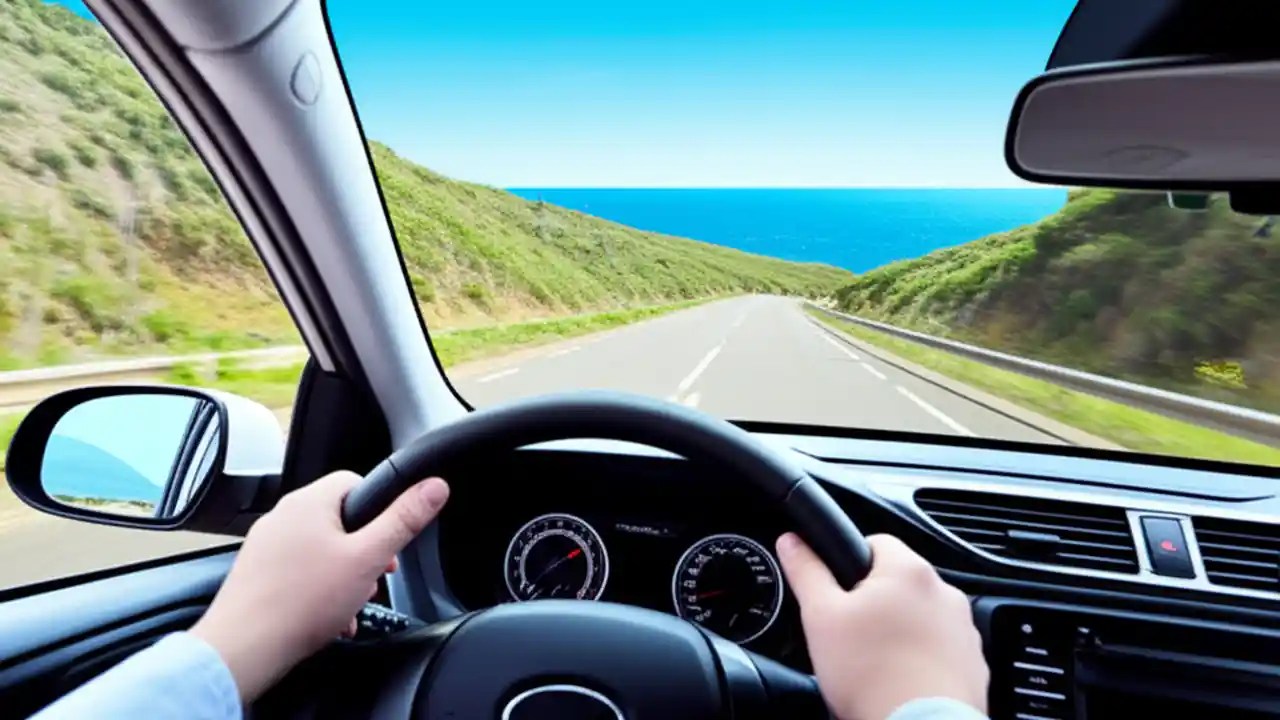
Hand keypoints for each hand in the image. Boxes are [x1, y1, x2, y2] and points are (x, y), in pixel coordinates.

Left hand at [192, 472, 449, 701]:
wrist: (245, 648)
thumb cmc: (302, 602)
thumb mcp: (369, 558)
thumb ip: (403, 520)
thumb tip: (434, 487)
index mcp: (309, 502)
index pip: (355, 481)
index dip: (379, 509)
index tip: (388, 538)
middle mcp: (282, 516)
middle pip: (339, 519)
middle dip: (363, 550)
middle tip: (373, 576)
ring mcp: (266, 544)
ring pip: (320, 549)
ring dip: (343, 575)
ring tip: (349, 603)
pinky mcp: (257, 572)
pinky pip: (299, 571)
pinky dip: (317, 590)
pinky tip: (326, 616)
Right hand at [776, 532, 987, 719]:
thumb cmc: (871, 675)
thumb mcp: (821, 617)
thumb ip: (806, 571)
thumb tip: (792, 543)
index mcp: (908, 570)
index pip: (875, 543)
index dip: (849, 565)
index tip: (837, 595)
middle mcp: (945, 593)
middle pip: (898, 583)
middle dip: (874, 604)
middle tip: (850, 635)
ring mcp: (964, 629)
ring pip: (921, 618)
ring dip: (900, 631)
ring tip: (875, 663)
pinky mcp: (973, 662)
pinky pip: (941, 650)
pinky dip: (922, 659)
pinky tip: (900, 679)